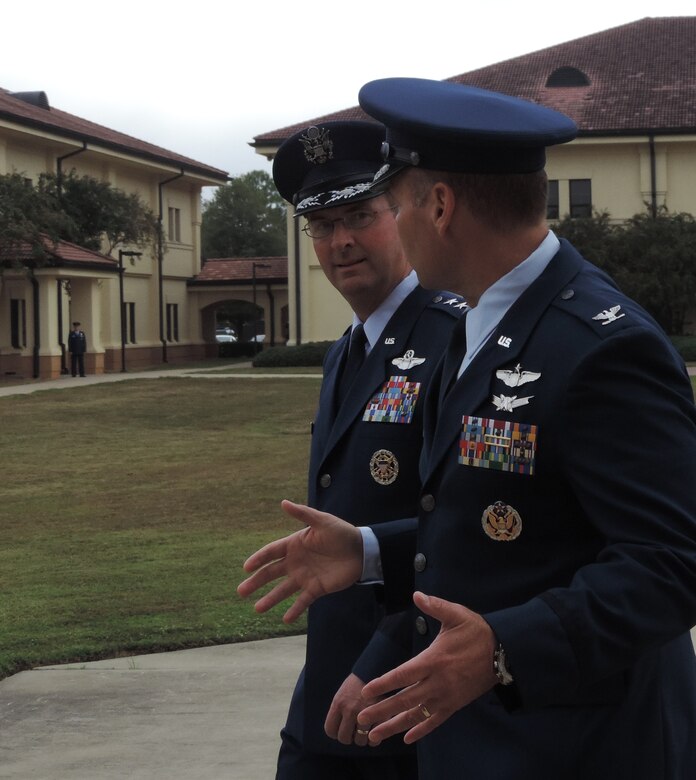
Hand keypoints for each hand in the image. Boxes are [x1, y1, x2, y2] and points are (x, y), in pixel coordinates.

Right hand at [237, 500, 362, 622]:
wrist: (362, 550)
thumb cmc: (341, 532)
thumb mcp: (322, 521)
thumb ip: (302, 514)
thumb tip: (283, 503)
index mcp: (294, 544)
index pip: (271, 552)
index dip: (258, 559)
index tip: (246, 567)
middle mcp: (296, 562)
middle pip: (271, 573)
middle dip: (256, 582)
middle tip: (241, 591)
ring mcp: (305, 576)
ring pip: (283, 590)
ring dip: (270, 599)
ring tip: (257, 609)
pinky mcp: (317, 588)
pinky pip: (303, 601)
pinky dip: (294, 610)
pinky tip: (285, 619)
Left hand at [324, 674, 376, 746]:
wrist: (377, 669)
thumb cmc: (358, 682)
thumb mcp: (343, 692)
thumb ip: (339, 710)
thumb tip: (336, 730)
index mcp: (338, 703)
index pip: (330, 730)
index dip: (336, 732)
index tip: (343, 729)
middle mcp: (349, 710)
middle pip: (344, 738)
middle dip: (349, 737)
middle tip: (355, 731)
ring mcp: (365, 714)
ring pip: (359, 741)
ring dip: (363, 739)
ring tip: (367, 730)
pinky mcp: (380, 716)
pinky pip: (374, 740)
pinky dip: (374, 739)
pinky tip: (375, 731)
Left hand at [357, 592, 497, 744]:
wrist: (503, 653)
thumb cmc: (476, 631)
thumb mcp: (456, 614)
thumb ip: (435, 606)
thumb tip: (416, 595)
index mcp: (434, 660)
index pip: (403, 675)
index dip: (383, 684)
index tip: (366, 692)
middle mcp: (437, 682)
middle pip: (405, 699)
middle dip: (381, 710)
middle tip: (361, 717)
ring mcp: (446, 697)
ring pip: (416, 715)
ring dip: (394, 726)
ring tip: (374, 736)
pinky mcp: (455, 705)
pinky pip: (435, 721)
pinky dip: (420, 730)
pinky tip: (406, 738)